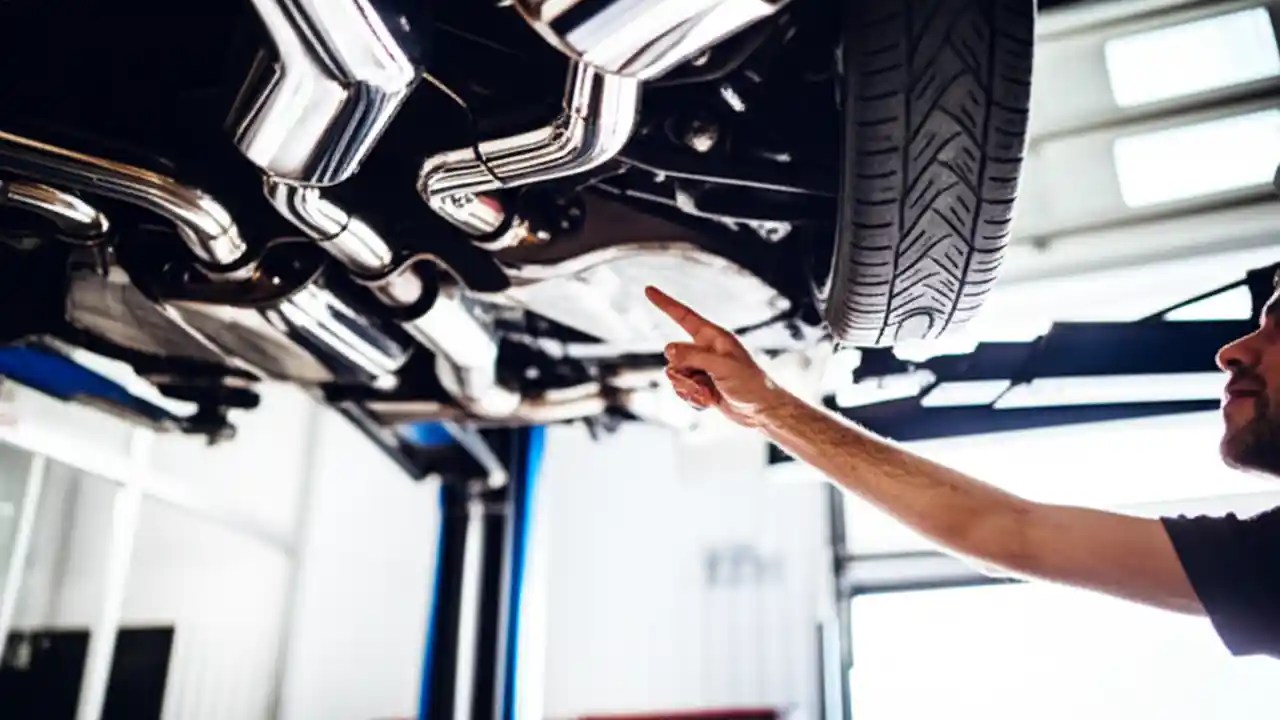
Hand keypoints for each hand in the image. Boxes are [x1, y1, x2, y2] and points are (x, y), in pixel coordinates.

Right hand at [645, 286, 794, 427]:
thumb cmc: (750, 384)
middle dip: (682, 372)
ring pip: (674, 375)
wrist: (761, 411)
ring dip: (688, 388)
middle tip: (703, 381)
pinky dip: (692, 398)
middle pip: (673, 355)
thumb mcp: (723, 366)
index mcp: (713, 337)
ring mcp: (701, 368)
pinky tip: (709, 402)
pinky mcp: (700, 385)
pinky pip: (681, 389)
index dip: (665, 303)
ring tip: (709, 393)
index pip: (683, 316)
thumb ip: (693, 356)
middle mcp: (705, 350)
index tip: (648, 290)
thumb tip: (668, 349)